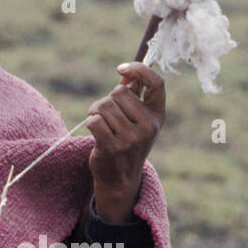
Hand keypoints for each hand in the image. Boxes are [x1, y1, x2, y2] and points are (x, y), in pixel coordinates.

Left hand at [84, 63, 164, 221]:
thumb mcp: (136, 120)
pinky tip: (94, 130)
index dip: (139, 70)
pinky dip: (90, 121)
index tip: (121, 68)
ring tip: (99, 123)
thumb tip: (126, 72)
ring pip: (105, 106)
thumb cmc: (126, 143)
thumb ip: (133, 95)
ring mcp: (132, 139)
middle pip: (120, 92)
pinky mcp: (113, 148)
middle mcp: (148, 127)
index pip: (156, 83)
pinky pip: (95, 120)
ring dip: (95, 111)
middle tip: (104, 113)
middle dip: (107, 99)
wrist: (120, 179)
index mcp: (157, 116)